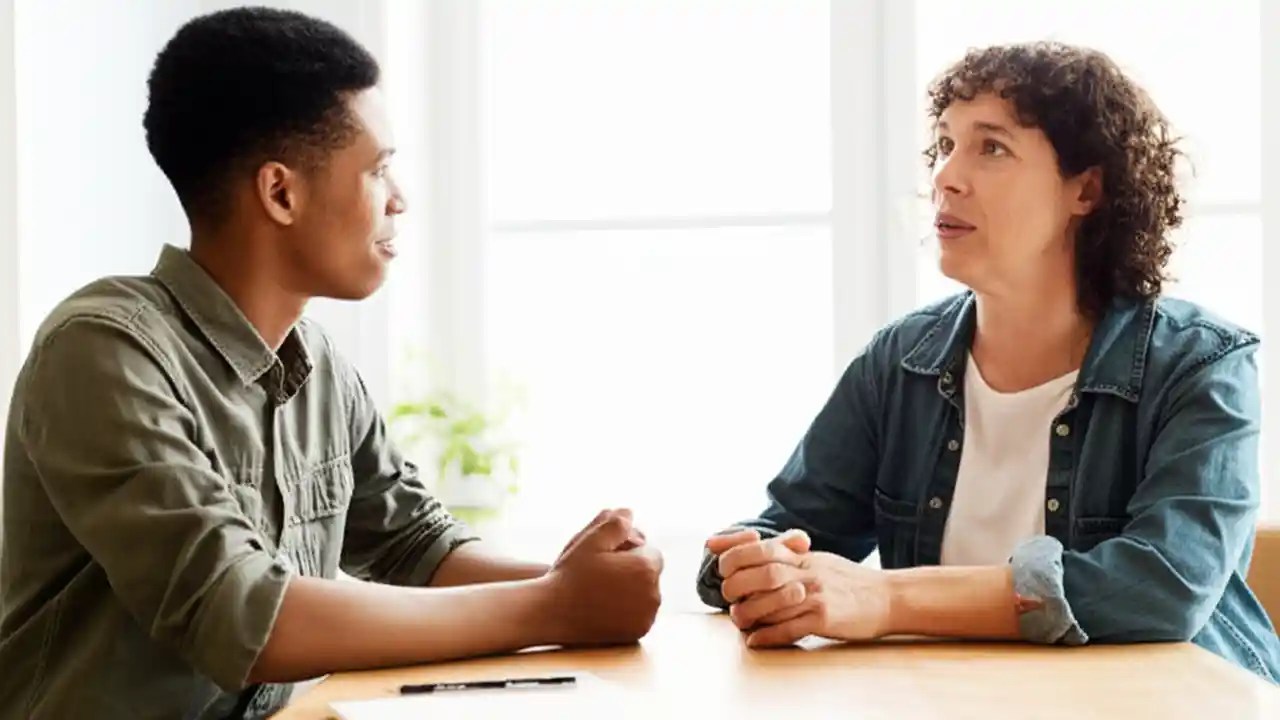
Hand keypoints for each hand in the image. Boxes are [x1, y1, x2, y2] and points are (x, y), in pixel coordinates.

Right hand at [546, 509, 662, 645]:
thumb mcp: (590, 541)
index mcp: (646, 568)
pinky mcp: (638, 633)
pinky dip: (629, 609)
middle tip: (604, 572)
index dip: (629, 550)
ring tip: (603, 588)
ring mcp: (646, 617)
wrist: (551, 614)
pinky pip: (640, 614)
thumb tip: (630, 513)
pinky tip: (605, 604)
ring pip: (646, 594)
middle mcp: (653, 594)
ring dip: (632, 589)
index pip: (650, 551)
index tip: (608, 557)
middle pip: (650, 573)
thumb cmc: (570, 575)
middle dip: (633, 569)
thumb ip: (615, 524)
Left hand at [721, 547, 891, 647]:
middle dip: (738, 585)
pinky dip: (768, 635)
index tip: (721, 566)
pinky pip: (789, 628)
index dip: (735, 555)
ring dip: (748, 614)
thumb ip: (788, 554)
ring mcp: (816, 595)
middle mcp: (808, 572)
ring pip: (772, 603)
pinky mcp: (825, 619)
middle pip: (762, 573)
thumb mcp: (817, 559)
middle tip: (730, 596)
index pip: (761, 547)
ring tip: (739, 620)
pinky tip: (756, 640)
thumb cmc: (848, 581)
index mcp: (803, 555)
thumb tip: (754, 547)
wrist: (888, 597)